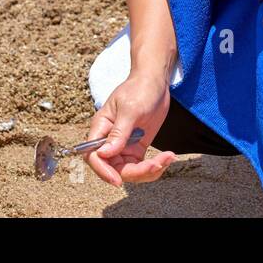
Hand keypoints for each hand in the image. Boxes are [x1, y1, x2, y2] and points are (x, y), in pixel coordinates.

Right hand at [84, 70, 177, 185]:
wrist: (154, 82)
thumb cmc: (139, 89)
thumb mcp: (130, 109)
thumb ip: (118, 133)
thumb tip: (104, 154)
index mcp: (101, 129)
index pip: (94, 156)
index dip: (103, 171)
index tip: (117, 180)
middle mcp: (109, 141)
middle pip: (113, 168)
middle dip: (135, 173)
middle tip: (156, 166)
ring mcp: (123, 146)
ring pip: (129, 171)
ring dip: (148, 171)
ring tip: (167, 159)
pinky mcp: (137, 148)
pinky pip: (142, 166)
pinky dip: (155, 166)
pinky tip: (168, 158)